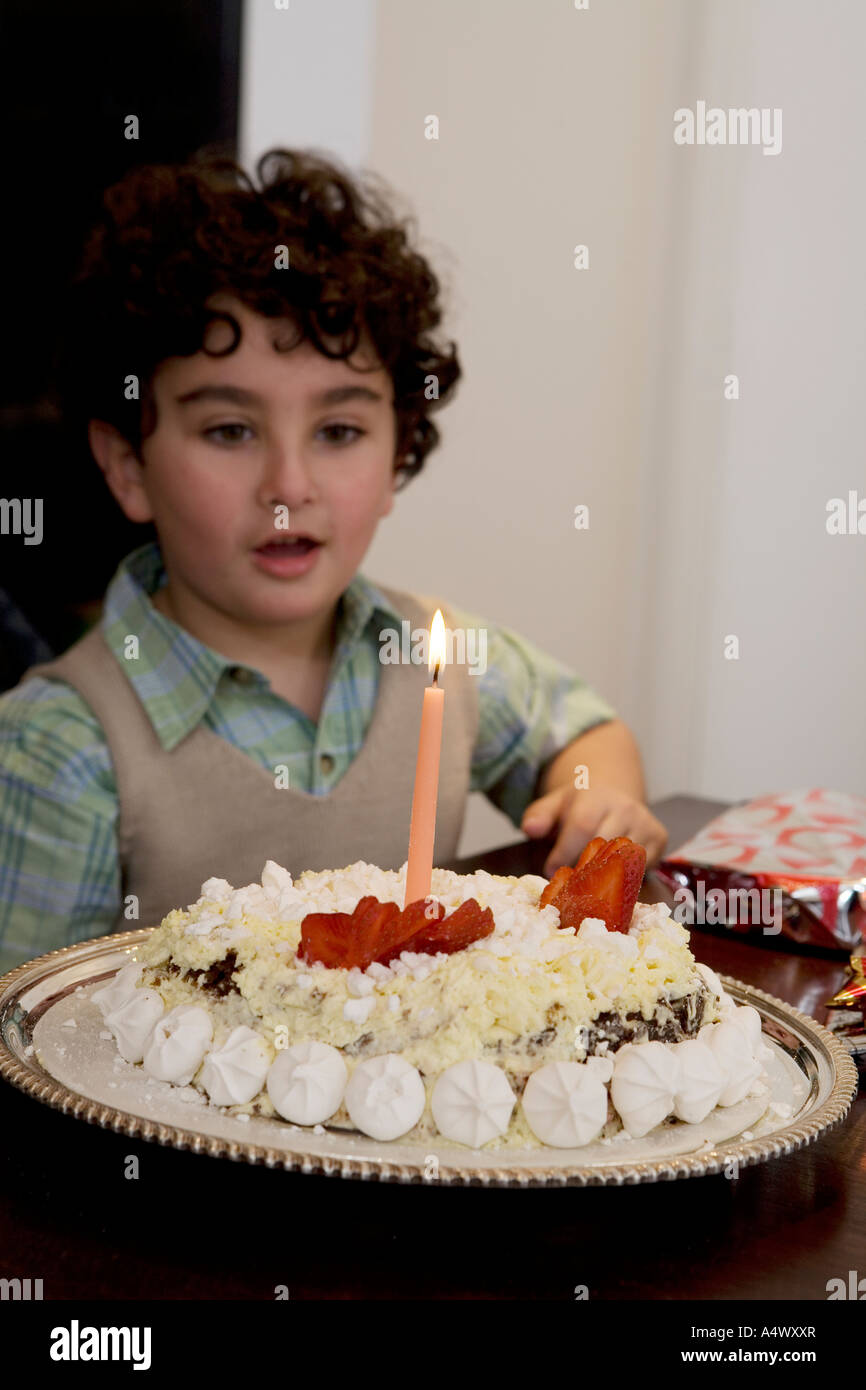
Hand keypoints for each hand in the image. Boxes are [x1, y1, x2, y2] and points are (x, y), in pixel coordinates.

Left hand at [520, 784, 668, 876]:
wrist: (611, 793)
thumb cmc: (578, 805)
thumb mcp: (554, 804)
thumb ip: (538, 816)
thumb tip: (530, 829)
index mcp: (596, 796)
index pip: (582, 827)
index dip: (564, 853)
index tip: (550, 869)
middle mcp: (626, 807)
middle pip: (605, 847)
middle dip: (582, 869)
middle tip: (568, 882)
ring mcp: (646, 822)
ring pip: (625, 860)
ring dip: (604, 877)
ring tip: (587, 883)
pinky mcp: (659, 837)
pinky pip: (642, 866)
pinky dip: (625, 877)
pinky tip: (609, 878)